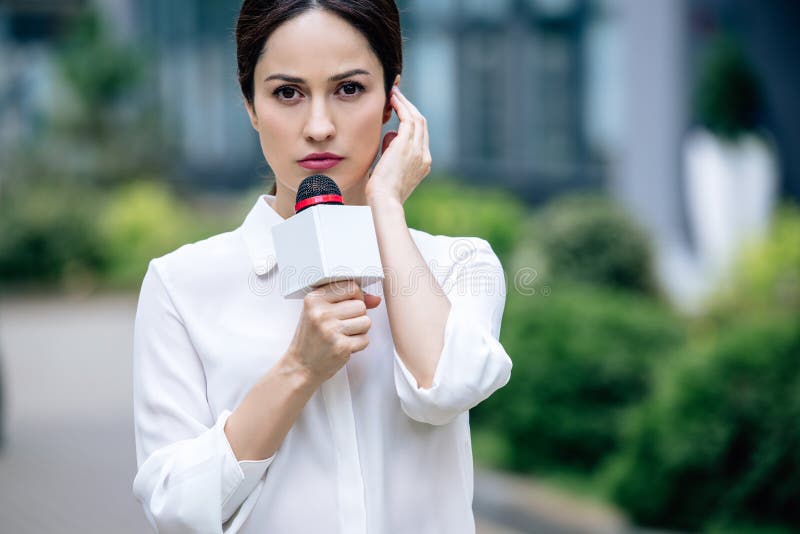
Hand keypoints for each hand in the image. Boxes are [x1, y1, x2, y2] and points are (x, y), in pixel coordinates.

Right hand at [285, 280, 380, 385]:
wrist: (301, 366)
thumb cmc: (311, 338)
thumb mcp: (320, 312)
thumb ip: (347, 300)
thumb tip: (376, 299)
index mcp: (314, 299)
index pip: (350, 286)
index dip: (355, 296)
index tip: (348, 304)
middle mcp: (321, 313)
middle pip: (361, 305)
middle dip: (357, 316)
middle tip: (342, 324)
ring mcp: (331, 330)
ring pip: (366, 321)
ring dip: (359, 330)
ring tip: (343, 334)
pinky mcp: (341, 347)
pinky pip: (365, 339)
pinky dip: (358, 344)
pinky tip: (344, 345)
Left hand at [366, 86, 431, 204]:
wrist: (385, 201)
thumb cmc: (382, 192)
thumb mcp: (391, 170)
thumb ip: (392, 152)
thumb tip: (390, 135)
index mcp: (423, 164)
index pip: (420, 136)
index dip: (411, 121)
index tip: (400, 111)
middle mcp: (424, 156)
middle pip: (422, 125)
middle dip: (410, 108)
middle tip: (398, 97)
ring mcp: (418, 150)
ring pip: (417, 119)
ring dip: (406, 104)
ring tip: (394, 94)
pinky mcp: (407, 145)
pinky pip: (408, 119)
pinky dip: (401, 107)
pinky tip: (392, 99)